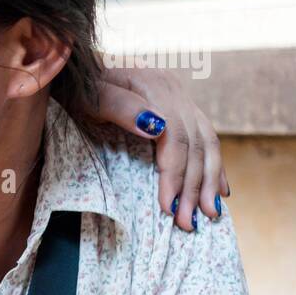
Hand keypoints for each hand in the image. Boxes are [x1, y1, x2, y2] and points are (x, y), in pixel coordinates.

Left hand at [82, 64, 229, 231]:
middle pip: (195, 144)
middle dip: (194, 186)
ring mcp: (181, 99)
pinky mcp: (180, 109)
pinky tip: (220, 190)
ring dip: (210, 181)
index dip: (175, 173)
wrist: (74, 71)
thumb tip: (156, 126)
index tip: (168, 206)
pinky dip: (214, 166)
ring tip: (209, 215)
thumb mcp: (88, 96)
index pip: (176, 137)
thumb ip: (119, 107)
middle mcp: (174, 92)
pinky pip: (206, 139)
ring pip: (208, 143)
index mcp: (155, 87)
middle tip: (188, 223)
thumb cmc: (76, 87)